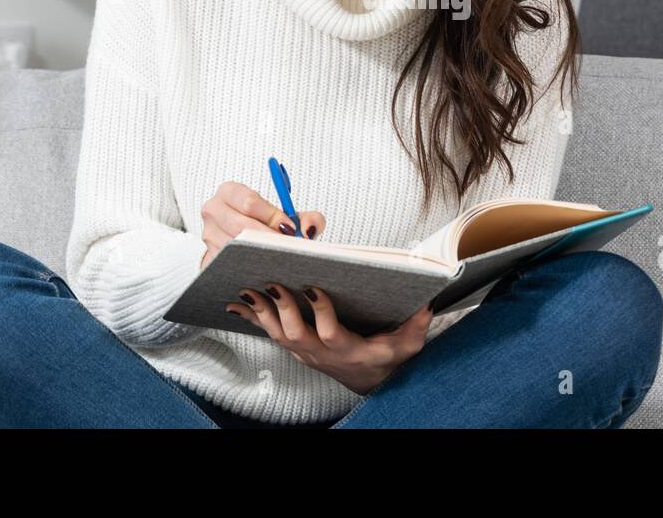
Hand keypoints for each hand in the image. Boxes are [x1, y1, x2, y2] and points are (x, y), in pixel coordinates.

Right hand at [199, 181, 325, 268]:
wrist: (244, 238)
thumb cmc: (267, 222)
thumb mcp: (289, 216)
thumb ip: (308, 218)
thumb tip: (308, 231)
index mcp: (229, 192)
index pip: (250, 202)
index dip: (273, 216)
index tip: (290, 228)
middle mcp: (213, 211)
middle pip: (240, 226)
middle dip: (268, 238)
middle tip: (287, 247)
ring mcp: (208, 236)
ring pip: (235, 247)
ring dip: (260, 254)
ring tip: (279, 257)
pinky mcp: (209, 257)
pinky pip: (230, 264)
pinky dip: (250, 267)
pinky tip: (266, 268)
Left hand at [225, 283, 433, 394]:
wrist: (367, 379)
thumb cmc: (385, 358)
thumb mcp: (406, 345)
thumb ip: (416, 326)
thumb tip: (426, 304)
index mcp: (349, 351)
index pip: (330, 334)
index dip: (320, 313)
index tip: (313, 288)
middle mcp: (323, 354)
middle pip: (295, 335)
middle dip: (280, 309)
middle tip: (270, 283)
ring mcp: (306, 353)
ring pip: (278, 335)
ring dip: (260, 313)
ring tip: (247, 290)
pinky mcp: (296, 348)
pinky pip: (271, 333)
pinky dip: (253, 318)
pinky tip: (237, 304)